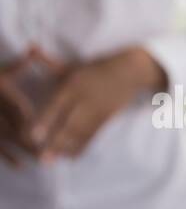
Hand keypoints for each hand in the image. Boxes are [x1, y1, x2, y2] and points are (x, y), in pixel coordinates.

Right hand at [0, 49, 44, 166]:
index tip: (55, 134)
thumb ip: (20, 64)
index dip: (37, 123)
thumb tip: (34, 47)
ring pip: (6, 140)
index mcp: (2, 93)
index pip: (21, 111)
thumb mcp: (1, 69)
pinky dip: (7, 156)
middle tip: (53, 155)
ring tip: (42, 161)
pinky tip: (20, 166)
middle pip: (17, 129)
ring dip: (24, 152)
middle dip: (35, 143)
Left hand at [28, 47, 165, 160]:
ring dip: (66, 148)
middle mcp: (86, 99)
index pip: (57, 104)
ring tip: (53, 160)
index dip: (46, 121)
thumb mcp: (74, 64)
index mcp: (74, 83)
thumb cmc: (97, 67)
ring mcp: (98, 110)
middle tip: (42, 158)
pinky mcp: (107, 118)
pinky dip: (82, 147)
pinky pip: (93, 135)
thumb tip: (31, 48)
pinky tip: (71, 156)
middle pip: (68, 124)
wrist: (131, 71)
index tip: (34, 136)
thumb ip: (50, 62)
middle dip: (55, 142)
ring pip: (80, 132)